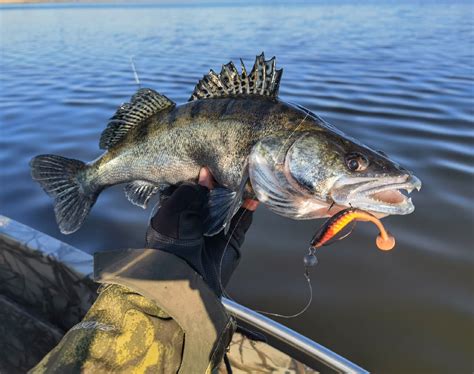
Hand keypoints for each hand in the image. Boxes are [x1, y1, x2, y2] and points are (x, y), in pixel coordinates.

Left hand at [145, 167, 256, 294]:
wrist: (183, 273)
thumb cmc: (171, 239)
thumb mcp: (173, 207)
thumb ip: (190, 188)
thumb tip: (205, 175)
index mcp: (177, 209)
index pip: (190, 186)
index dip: (200, 174)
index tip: (210, 159)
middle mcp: (196, 217)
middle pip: (212, 194)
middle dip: (221, 181)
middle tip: (230, 165)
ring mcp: (215, 227)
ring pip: (229, 204)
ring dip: (236, 191)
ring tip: (244, 175)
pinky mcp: (230, 238)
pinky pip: (242, 219)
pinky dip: (248, 207)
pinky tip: (252, 194)